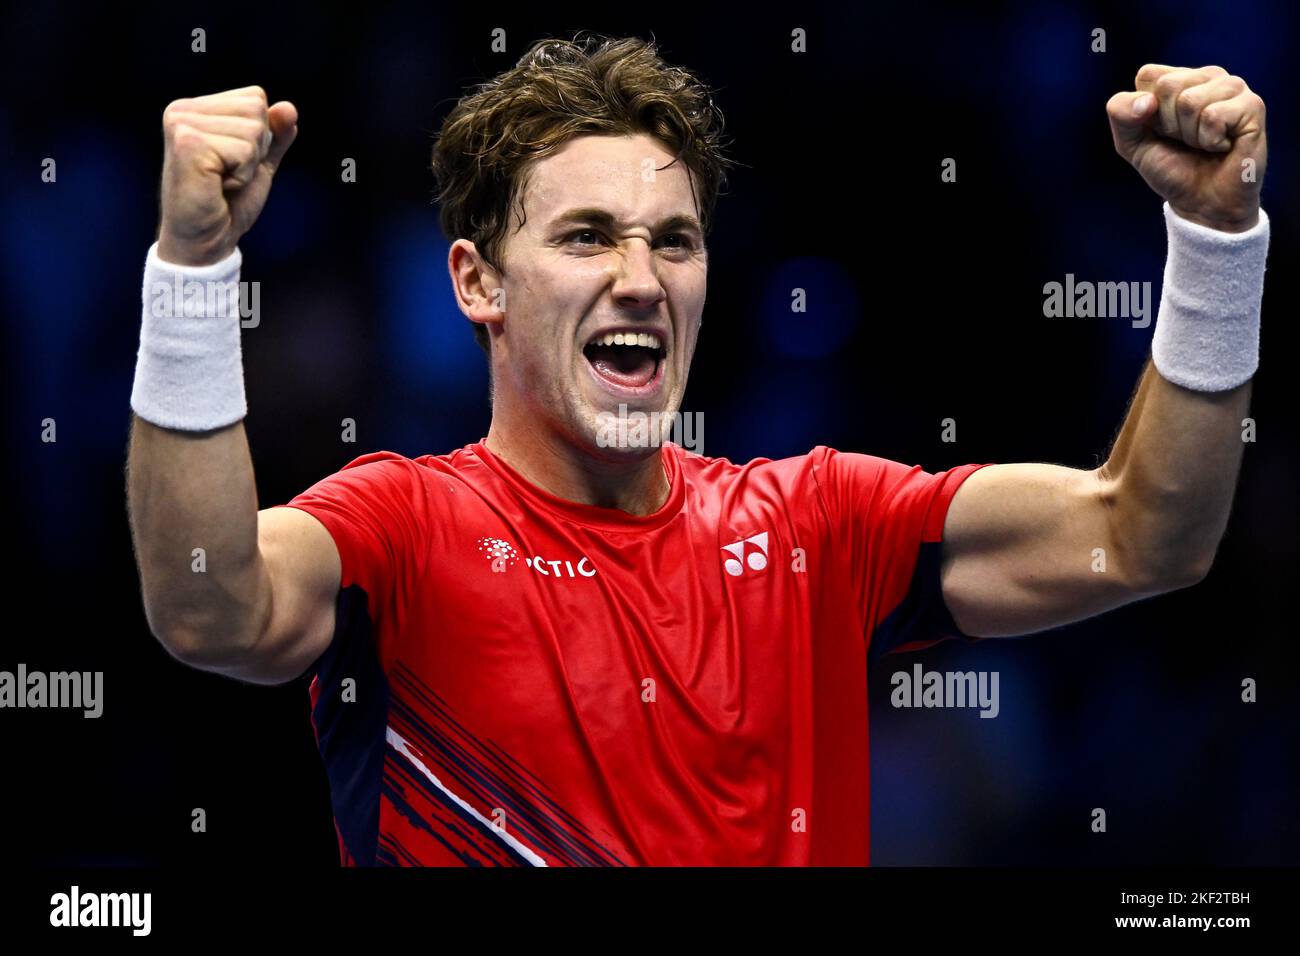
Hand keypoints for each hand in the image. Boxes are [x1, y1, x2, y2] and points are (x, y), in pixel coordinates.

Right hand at [157, 85, 297, 264]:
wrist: (207, 240)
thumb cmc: (228, 203)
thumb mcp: (259, 163)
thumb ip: (275, 135)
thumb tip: (289, 108)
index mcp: (196, 108)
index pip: (255, 97)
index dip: (259, 137)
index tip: (232, 162)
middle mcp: (182, 109)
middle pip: (257, 110)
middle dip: (255, 150)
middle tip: (227, 174)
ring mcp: (182, 124)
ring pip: (253, 130)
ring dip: (248, 165)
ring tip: (222, 180)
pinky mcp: (187, 143)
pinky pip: (244, 150)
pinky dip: (241, 175)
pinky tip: (218, 186)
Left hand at [1106, 64, 1265, 231]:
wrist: (1202, 204)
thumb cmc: (1171, 168)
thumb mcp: (1131, 142)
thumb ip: (1120, 113)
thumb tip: (1147, 101)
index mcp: (1179, 77)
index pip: (1148, 75)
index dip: (1144, 112)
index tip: (1161, 131)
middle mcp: (1208, 76)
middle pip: (1168, 86)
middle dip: (1168, 125)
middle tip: (1185, 141)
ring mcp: (1233, 87)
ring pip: (1190, 101)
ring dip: (1190, 135)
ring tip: (1205, 144)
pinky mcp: (1252, 105)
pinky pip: (1213, 115)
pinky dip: (1210, 140)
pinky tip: (1222, 146)